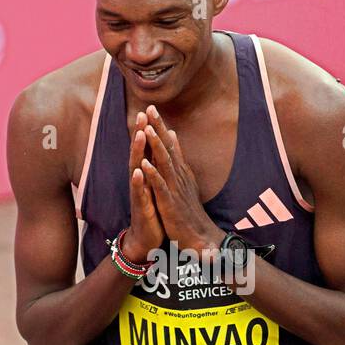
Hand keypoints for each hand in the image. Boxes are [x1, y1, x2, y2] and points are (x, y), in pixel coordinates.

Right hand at [121, 111, 163, 263]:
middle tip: (141, 115)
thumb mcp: (156, 186)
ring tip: (140, 136)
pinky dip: (138, 182)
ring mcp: (139, 194)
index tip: (150, 110)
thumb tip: (158, 150)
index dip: (147, 130)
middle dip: (140, 134)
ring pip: (136, 169)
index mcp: (146, 176)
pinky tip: (138, 171)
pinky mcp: (141, 208)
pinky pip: (139, 194)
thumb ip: (155, 167)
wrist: (146, 239)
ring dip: (138, 153)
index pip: (146, 149)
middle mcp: (140, 181)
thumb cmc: (152, 210)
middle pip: (138, 153)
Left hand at [139, 105, 223, 255]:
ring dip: (156, 146)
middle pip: (167, 148)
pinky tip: (144, 164)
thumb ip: (177, 158)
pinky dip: (153, 176)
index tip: (152, 108)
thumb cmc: (189, 211)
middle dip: (158, 128)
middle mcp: (179, 177)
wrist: (200, 237)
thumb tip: (173, 135)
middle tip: (150, 107)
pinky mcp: (170, 204)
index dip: (161, 126)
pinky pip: (160, 188)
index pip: (170, 145)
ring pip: (165, 164)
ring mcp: (175, 190)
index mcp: (181, 172)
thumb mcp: (184, 180)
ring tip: (148, 129)